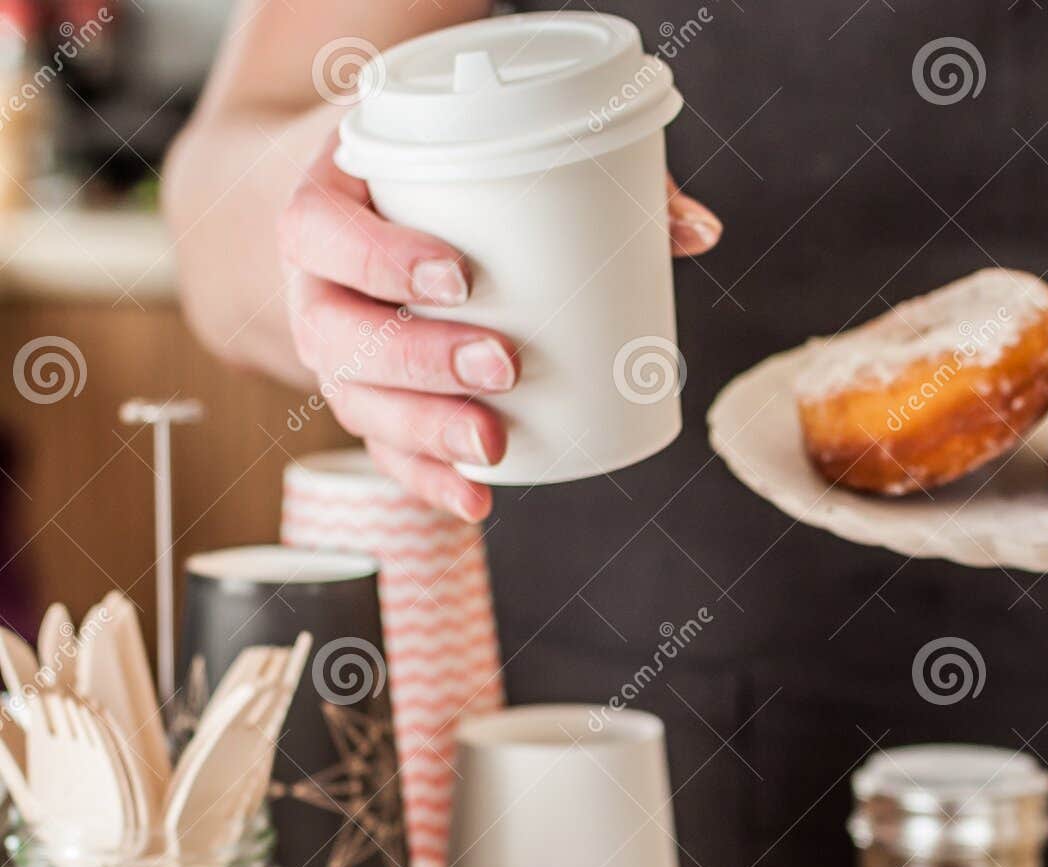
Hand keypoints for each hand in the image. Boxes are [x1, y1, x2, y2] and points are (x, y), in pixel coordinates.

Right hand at [278, 138, 721, 520]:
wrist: (364, 208)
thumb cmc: (433, 175)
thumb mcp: (481, 152)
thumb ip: (588, 177)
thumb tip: (700, 231)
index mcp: (325, 206)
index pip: (320, 230)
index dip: (378, 258)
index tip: (457, 276)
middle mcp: (315, 288)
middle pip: (340, 336)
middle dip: (420, 360)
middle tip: (501, 365)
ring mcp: (337, 354)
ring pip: (357, 403)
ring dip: (426, 431)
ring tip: (493, 442)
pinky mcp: (368, 403)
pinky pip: (386, 452)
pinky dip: (430, 482)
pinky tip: (477, 501)